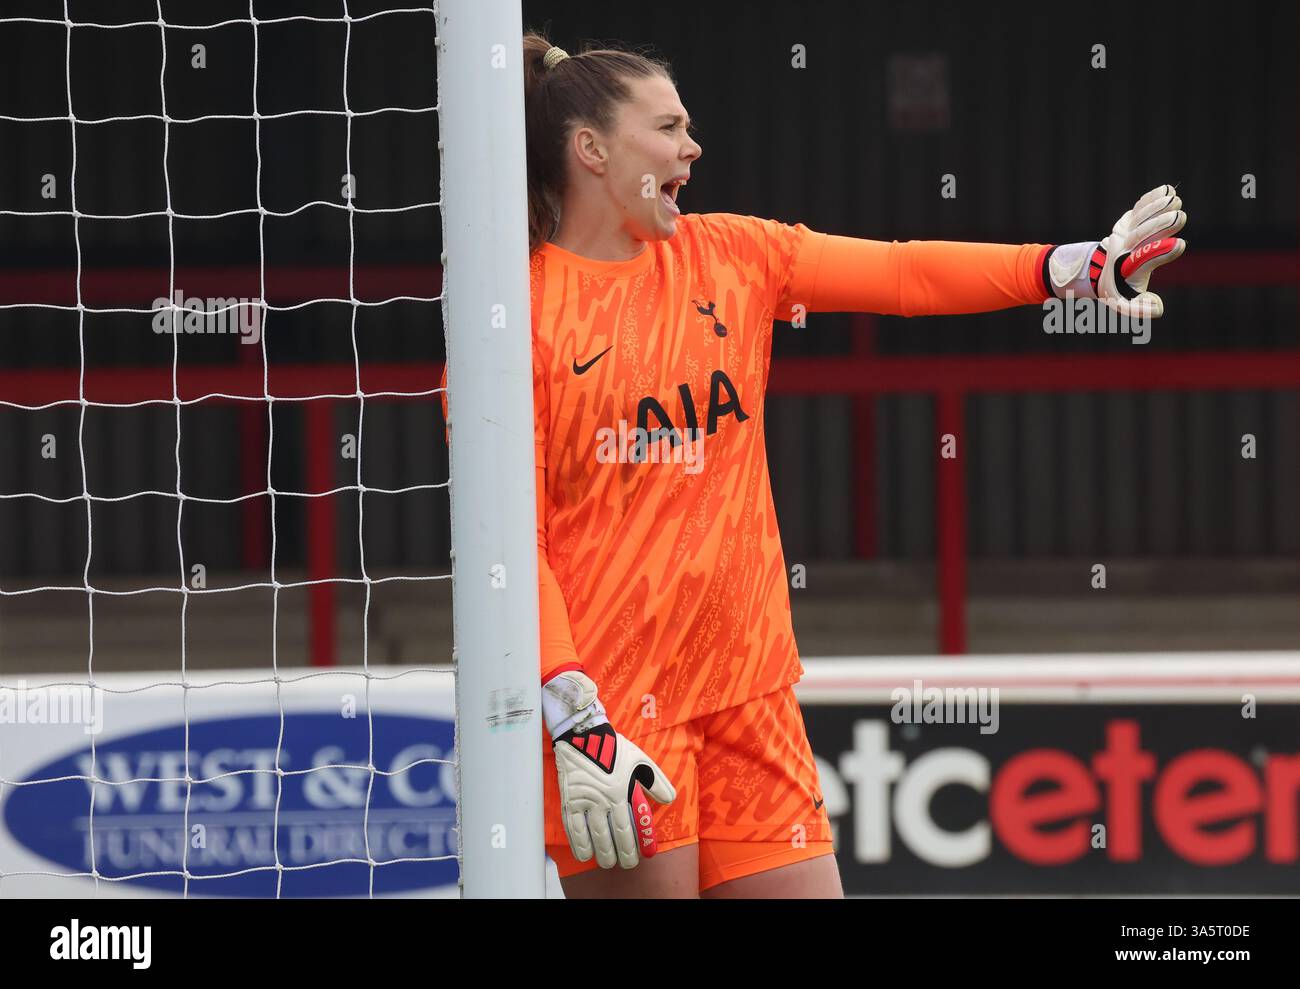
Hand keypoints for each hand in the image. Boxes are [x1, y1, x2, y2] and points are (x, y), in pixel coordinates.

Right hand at [542, 669, 676, 868]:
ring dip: (601, 853)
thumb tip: (669, 800)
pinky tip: (584, 855)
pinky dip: (578, 844)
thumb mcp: (640, 760)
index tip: (639, 858)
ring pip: (593, 836)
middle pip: (610, 837)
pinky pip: (572, 828)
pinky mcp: (569, 800)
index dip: (634, 847)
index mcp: (620, 792)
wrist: (583, 735)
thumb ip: (655, 781)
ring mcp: (584, 802)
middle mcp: (602, 801)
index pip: (628, 829)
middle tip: (624, 864)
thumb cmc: (614, 748)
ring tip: (606, 862)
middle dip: (619, 854)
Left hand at [1047, 184, 1186, 318]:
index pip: (1144, 260)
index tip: (1180, 245)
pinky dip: (1150, 200)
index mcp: (1127, 270)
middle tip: (1180, 216)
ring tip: (1175, 200)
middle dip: (1160, 226)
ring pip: (1139, 219)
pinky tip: (1168, 190)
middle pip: (1141, 236)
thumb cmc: (1118, 289)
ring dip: (1157, 208)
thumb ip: (1139, 309)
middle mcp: (1123, 250)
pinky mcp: (1126, 223)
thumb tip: (1157, 308)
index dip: (1161, 253)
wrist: (1098, 271)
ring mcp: (1124, 234)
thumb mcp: (1124, 304)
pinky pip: (1137, 210)